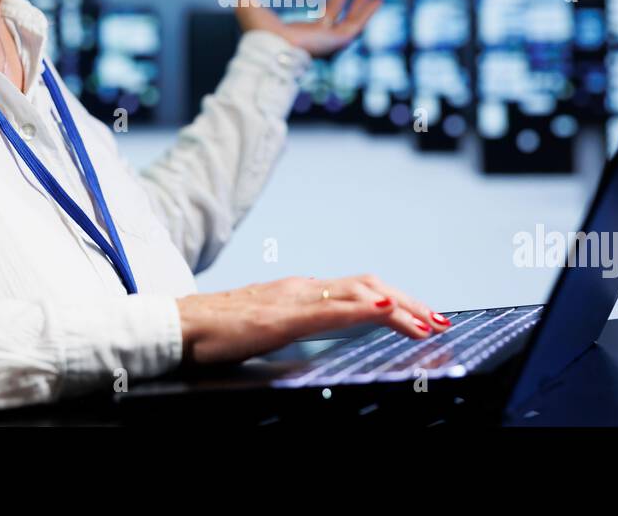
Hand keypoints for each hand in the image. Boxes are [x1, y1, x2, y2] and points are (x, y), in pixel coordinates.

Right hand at [176, 274, 451, 364]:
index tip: (426, 317)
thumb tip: (328, 331)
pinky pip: (327, 309)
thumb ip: (299, 324)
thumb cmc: (217, 331)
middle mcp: (302, 288)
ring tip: (425, 320)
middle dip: (409, 302)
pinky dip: (359, 308)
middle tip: (440, 320)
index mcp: (301, 292)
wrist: (177, 326)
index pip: (360, 289)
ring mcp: (292, 298)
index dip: (397, 300)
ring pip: (356, 293)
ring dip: (397, 305)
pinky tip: (381, 309)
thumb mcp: (270, 327)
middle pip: (368, 286)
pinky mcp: (279, 316)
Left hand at [232, 0, 383, 57]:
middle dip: (353, 1)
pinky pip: (357, 25)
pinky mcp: (336, 41)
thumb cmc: (257, 31)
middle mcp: (319, 37)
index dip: (337, 0)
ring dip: (363, 6)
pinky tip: (376, 0)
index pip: (327, 14)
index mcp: (304, 31)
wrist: (267, 47)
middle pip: (342, 16)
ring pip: (352, 21)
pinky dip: (367, 13)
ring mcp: (329, 40)